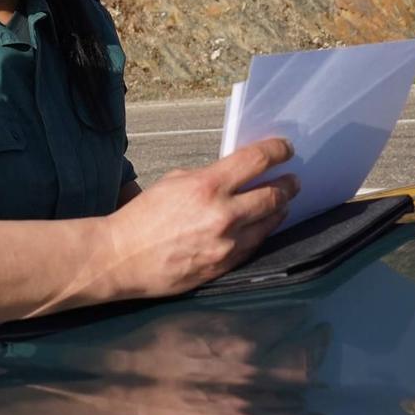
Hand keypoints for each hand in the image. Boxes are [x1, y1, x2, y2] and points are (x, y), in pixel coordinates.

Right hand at [110, 138, 298, 295]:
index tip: (285, 149)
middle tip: (292, 180)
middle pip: (273, 194)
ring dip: (279, 209)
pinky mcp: (224, 265)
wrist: (121, 257)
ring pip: (270, 222)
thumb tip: (234, 176)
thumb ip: (208, 177)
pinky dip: (263, 231)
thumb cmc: (142, 218)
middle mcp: (223, 214)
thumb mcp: (174, 182)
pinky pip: (255, 245)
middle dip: (287, 184)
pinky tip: (263, 225)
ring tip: (282, 202)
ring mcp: (226, 243)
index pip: (257, 161)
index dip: (277, 151)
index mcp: (207, 186)